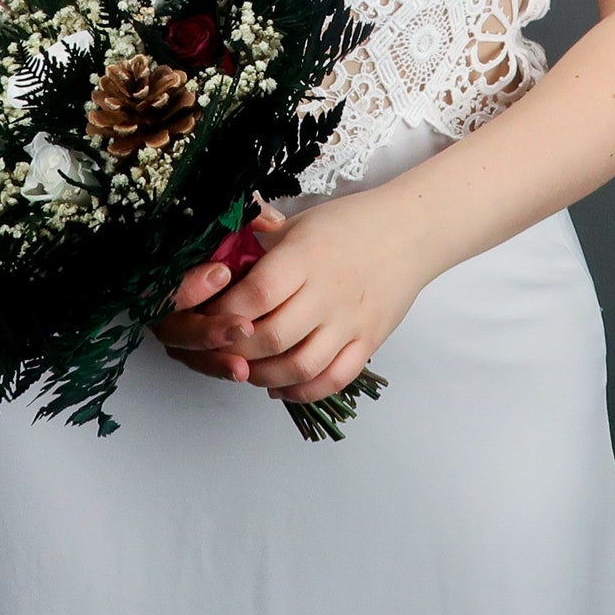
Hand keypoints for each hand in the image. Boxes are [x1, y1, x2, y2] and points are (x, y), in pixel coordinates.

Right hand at [148, 197, 287, 382]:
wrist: (226, 248)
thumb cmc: (224, 229)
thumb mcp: (231, 214)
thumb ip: (245, 212)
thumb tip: (271, 221)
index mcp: (160, 263)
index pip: (162, 282)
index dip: (189, 284)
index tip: (223, 274)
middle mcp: (158, 297)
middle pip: (172, 324)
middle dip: (207, 329)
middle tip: (243, 326)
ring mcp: (172, 323)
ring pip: (184, 349)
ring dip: (213, 358)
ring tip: (243, 367)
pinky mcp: (187, 344)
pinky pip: (198, 361)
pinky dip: (218, 367)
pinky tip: (244, 372)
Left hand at [204, 187, 436, 403]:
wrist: (411, 231)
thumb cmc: (349, 224)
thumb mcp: (298, 224)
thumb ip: (257, 247)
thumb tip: (212, 266)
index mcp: (305, 257)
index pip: (255, 295)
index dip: (223, 313)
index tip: (204, 317)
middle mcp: (328, 292)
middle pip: (271, 337)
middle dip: (235, 351)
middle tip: (218, 349)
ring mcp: (351, 321)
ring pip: (300, 367)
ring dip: (263, 376)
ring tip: (245, 370)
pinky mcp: (369, 341)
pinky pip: (333, 379)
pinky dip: (302, 391)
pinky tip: (279, 385)